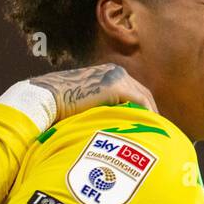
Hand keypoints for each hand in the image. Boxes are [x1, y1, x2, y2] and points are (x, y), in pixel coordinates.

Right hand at [28, 63, 155, 119]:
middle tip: (156, 128)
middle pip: (142, 92)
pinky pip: (139, 100)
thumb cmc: (59, 104)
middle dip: (151, 109)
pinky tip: (149, 126)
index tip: (147, 122)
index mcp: (108, 74)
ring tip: (155, 131)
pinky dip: (147, 113)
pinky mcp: (116, 86)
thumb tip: (106, 124)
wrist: (47, 97)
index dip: (143, 105)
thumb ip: (99, 106)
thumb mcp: (84, 102)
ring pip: (143, 96)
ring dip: (151, 113)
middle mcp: (115, 72)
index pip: (133, 89)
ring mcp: (116, 77)